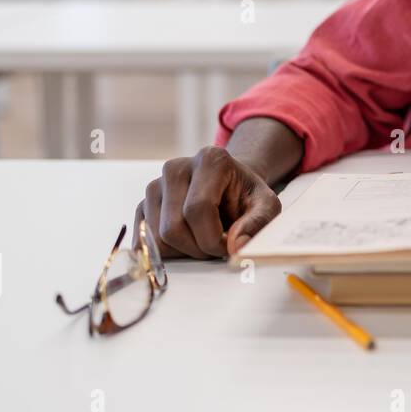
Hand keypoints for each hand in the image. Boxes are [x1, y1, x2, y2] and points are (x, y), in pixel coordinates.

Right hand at [137, 146, 281, 259]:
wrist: (229, 186)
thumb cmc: (246, 196)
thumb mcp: (267, 205)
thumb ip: (257, 223)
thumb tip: (236, 246)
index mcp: (209, 160)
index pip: (198, 209)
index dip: (213, 239)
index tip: (229, 245)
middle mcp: (176, 168)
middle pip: (173, 228)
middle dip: (198, 248)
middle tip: (218, 245)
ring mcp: (155, 185)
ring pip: (156, 239)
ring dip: (184, 251)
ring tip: (205, 238)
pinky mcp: (143, 204)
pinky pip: (145, 242)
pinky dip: (168, 250)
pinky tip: (188, 238)